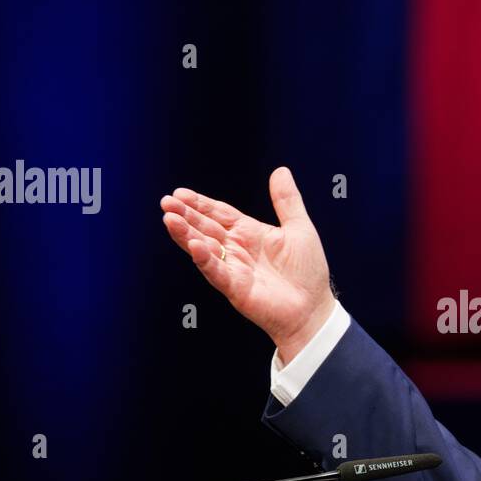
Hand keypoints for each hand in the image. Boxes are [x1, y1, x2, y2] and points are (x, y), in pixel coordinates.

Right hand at [160, 167, 334, 360]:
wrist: (314, 309)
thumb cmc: (308, 273)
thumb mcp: (299, 228)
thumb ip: (287, 201)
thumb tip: (281, 170)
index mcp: (250, 233)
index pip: (220, 213)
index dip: (200, 203)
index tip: (180, 192)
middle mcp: (238, 250)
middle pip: (206, 228)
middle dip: (186, 215)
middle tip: (166, 202)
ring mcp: (234, 269)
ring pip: (205, 248)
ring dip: (186, 234)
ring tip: (170, 219)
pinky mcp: (236, 288)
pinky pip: (217, 272)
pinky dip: (205, 259)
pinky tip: (194, 246)